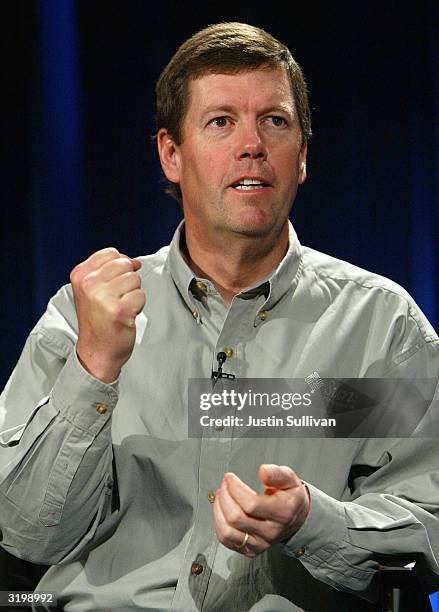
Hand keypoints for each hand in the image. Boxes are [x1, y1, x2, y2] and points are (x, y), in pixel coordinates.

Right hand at [70, 248, 145, 382]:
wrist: (96, 351)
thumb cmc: (98, 320)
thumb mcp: (91, 290)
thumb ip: (108, 270)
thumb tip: (134, 262)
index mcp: (80, 275)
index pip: (111, 253)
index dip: (120, 267)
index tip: (112, 286)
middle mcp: (89, 284)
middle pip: (125, 264)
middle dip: (128, 281)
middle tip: (116, 299)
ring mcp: (103, 297)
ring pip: (135, 279)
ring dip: (133, 294)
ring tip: (120, 308)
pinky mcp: (119, 310)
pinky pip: (141, 296)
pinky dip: (138, 307)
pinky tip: (125, 316)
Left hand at [213, 464, 309, 557]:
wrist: (296, 518)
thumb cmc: (290, 496)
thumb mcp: (289, 479)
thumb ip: (276, 473)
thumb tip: (263, 471)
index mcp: (282, 512)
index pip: (251, 504)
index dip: (235, 488)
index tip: (230, 477)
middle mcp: (271, 532)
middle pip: (236, 518)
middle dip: (225, 496)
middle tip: (225, 483)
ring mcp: (260, 543)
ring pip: (227, 532)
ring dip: (218, 510)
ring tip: (221, 495)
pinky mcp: (251, 550)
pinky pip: (226, 540)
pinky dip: (218, 523)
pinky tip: (222, 510)